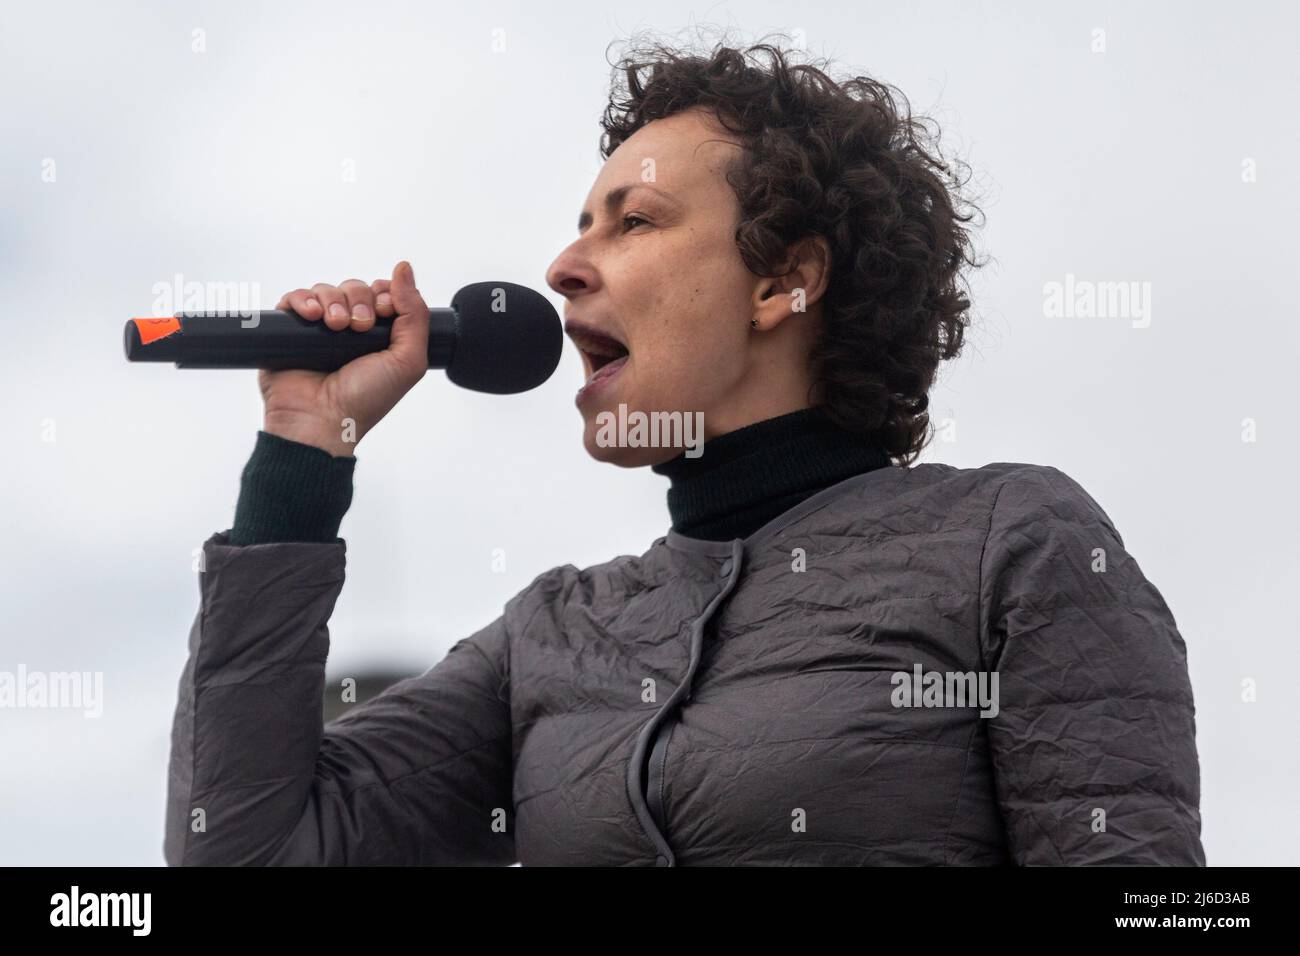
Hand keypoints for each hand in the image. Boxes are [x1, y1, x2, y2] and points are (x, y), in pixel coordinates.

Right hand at [258, 261, 428, 456]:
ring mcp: (318, 330)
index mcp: (378, 336)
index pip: (382, 294)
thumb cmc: (366, 400)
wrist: (321, 421)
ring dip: (333, 301)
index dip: (385, 294)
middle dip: (360, 299)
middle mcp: (349, 330)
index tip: (384, 311)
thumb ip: (415, 315)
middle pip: (355, 289)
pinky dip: (304, 300)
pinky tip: (312, 316)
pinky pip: (295, 298)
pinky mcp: (288, 331)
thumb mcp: (408, 361)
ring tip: (335, 326)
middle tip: (359, 326)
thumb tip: (404, 268)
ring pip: (326, 290)